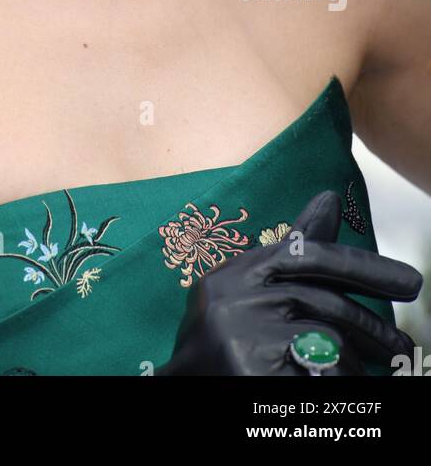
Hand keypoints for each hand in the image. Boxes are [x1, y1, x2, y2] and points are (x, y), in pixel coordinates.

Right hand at [154, 189, 421, 375]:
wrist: (182, 389)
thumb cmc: (224, 343)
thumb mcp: (250, 293)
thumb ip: (290, 253)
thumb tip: (329, 201)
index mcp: (233, 274)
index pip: (306, 256)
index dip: (362, 266)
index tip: (410, 282)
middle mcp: (232, 297)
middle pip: (324, 302)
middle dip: (372, 326)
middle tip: (402, 347)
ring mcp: (239, 334)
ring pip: (327, 341)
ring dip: (352, 365)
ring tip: (360, 376)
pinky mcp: (249, 370)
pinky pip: (317, 374)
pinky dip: (335, 383)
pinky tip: (335, 388)